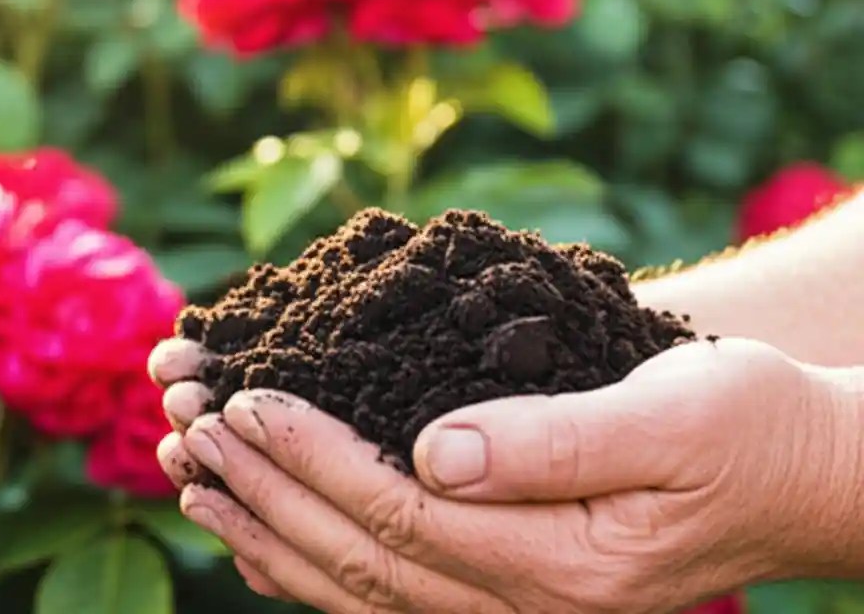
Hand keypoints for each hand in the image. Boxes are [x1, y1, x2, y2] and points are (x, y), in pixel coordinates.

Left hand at [148, 337, 863, 612]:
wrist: (799, 478)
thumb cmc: (746, 428)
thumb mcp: (673, 412)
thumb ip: (554, 440)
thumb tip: (435, 451)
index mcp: (564, 564)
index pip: (401, 516)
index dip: (313, 459)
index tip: (248, 401)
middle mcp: (529, 607)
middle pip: (362, 562)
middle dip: (267, 493)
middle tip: (193, 431)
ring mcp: (515, 612)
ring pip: (360, 594)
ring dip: (267, 536)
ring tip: (195, 482)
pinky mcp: (508, 593)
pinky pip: (386, 599)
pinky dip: (310, 570)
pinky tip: (259, 538)